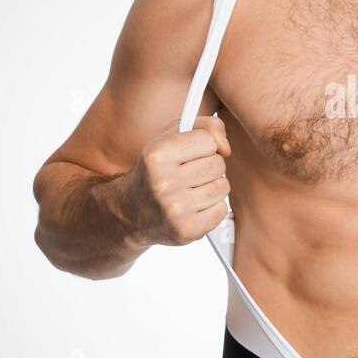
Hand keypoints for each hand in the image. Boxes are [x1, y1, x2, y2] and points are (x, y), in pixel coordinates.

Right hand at [123, 115, 231, 247]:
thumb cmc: (156, 171)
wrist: (131, 212)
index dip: (204, 146)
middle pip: (218, 164)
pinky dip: (212, 207)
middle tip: (189, 175)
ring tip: (191, 191)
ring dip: (212, 187)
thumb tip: (226, 148)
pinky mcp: (187, 230)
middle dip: (209, 167)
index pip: (208, 140)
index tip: (191, 154)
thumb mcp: (170, 138)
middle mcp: (164, 182)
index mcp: (157, 155)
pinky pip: (221, 209)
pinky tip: (193, 207)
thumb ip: (204, 127)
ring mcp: (175, 209)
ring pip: (222, 187)